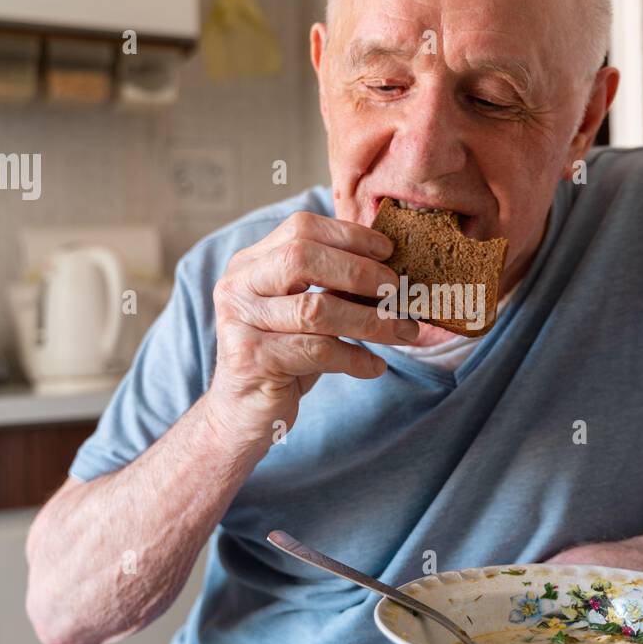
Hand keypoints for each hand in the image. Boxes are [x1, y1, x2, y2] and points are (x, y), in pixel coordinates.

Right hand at [204, 210, 417, 446]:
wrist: (242, 415)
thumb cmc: (283, 358)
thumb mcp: (305, 314)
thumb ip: (331, 285)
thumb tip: (393, 270)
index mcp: (251, 263)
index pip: (300, 227)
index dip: (349, 235)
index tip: (388, 252)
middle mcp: (238, 286)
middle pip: (301, 257)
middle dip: (360, 272)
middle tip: (397, 291)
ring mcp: (241, 322)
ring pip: (315, 310)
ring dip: (370, 321)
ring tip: (404, 332)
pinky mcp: (251, 360)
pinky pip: (316, 351)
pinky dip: (355, 358)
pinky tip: (374, 367)